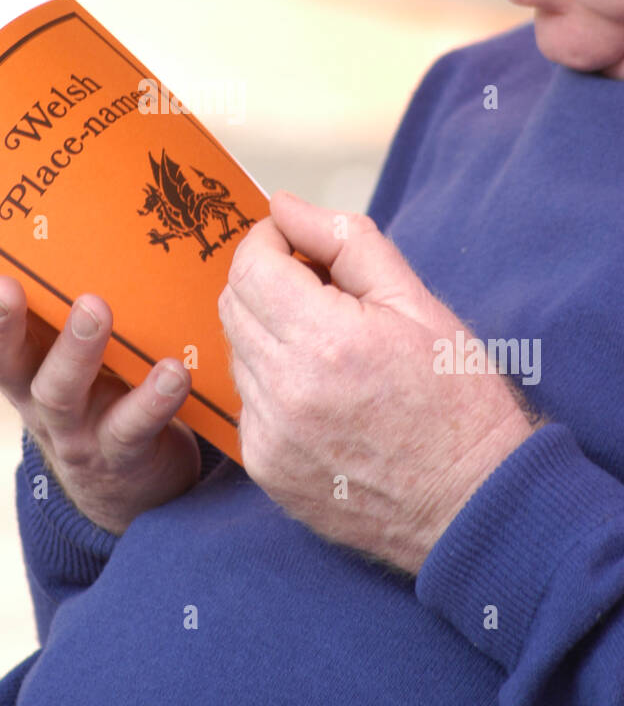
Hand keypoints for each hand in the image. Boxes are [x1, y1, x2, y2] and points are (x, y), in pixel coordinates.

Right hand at [0, 245, 199, 534]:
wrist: (132, 481)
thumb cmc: (104, 374)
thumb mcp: (72, 330)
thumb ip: (74, 276)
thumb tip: (98, 177)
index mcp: (16, 345)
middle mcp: (29, 384)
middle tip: (5, 284)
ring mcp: (71, 423)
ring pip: (60, 389)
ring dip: (76, 349)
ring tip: (97, 309)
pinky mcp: (118, 452)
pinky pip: (131, 426)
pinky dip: (151, 399)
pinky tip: (174, 370)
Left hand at [218, 193, 535, 574]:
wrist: (473, 501)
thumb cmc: (456, 397)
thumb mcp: (415, 300)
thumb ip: (344, 241)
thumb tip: (284, 205)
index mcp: (326, 340)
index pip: (250, 266)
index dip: (266, 240)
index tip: (293, 242)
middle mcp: (286, 390)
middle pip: (232, 304)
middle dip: (265, 281)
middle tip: (318, 291)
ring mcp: (271, 435)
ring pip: (237, 352)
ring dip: (268, 333)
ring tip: (329, 348)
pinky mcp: (266, 469)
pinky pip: (246, 402)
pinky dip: (271, 384)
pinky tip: (321, 393)